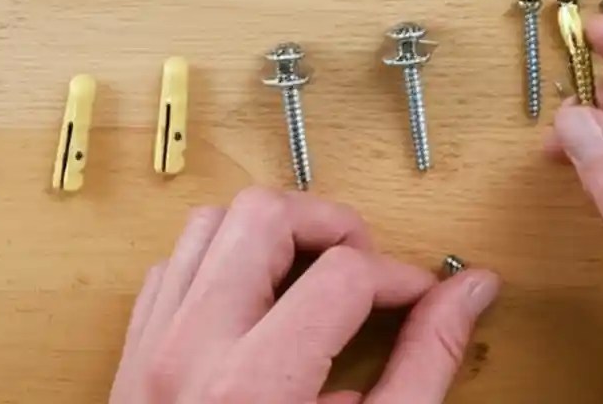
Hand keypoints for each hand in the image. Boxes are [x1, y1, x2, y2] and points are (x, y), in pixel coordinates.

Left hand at [109, 187, 499, 403]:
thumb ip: (424, 364)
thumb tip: (471, 291)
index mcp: (253, 387)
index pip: (343, 274)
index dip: (402, 277)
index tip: (422, 299)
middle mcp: (187, 353)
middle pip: (263, 215)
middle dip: (332, 226)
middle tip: (365, 269)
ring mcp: (149, 347)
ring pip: (209, 223)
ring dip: (273, 236)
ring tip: (315, 279)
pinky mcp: (131, 351)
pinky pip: (175, 264)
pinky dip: (224, 262)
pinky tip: (263, 304)